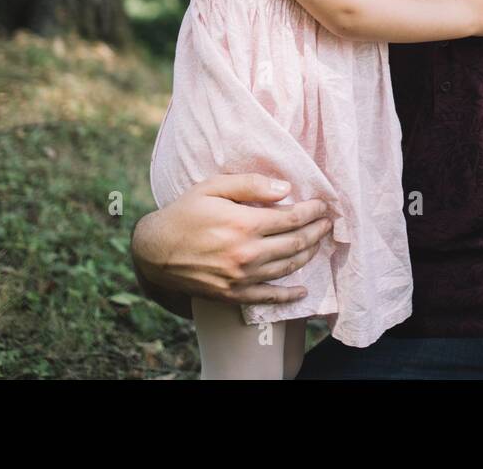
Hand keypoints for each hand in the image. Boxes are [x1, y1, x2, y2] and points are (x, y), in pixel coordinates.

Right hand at [131, 174, 333, 309]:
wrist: (155, 251)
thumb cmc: (185, 213)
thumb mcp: (213, 187)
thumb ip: (251, 185)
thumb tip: (285, 189)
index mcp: (242, 223)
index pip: (292, 218)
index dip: (312, 211)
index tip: (322, 206)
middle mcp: (245, 252)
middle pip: (295, 243)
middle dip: (316, 231)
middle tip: (327, 223)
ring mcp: (240, 277)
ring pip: (287, 268)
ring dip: (308, 255)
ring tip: (318, 244)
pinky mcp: (233, 294)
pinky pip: (269, 297)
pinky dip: (289, 296)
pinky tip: (302, 291)